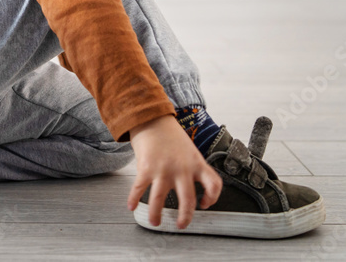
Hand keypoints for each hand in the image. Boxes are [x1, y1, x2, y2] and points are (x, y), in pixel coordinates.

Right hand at [126, 114, 222, 229]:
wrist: (153, 119)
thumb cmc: (171, 137)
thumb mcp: (191, 151)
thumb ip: (195, 169)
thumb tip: (196, 191)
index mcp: (196, 164)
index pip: (214, 184)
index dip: (213, 198)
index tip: (205, 204)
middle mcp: (181, 169)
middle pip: (187, 199)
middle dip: (185, 217)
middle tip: (180, 225)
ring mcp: (163, 169)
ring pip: (159, 199)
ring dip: (156, 214)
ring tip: (155, 222)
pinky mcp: (146, 168)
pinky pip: (139, 189)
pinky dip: (134, 200)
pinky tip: (132, 206)